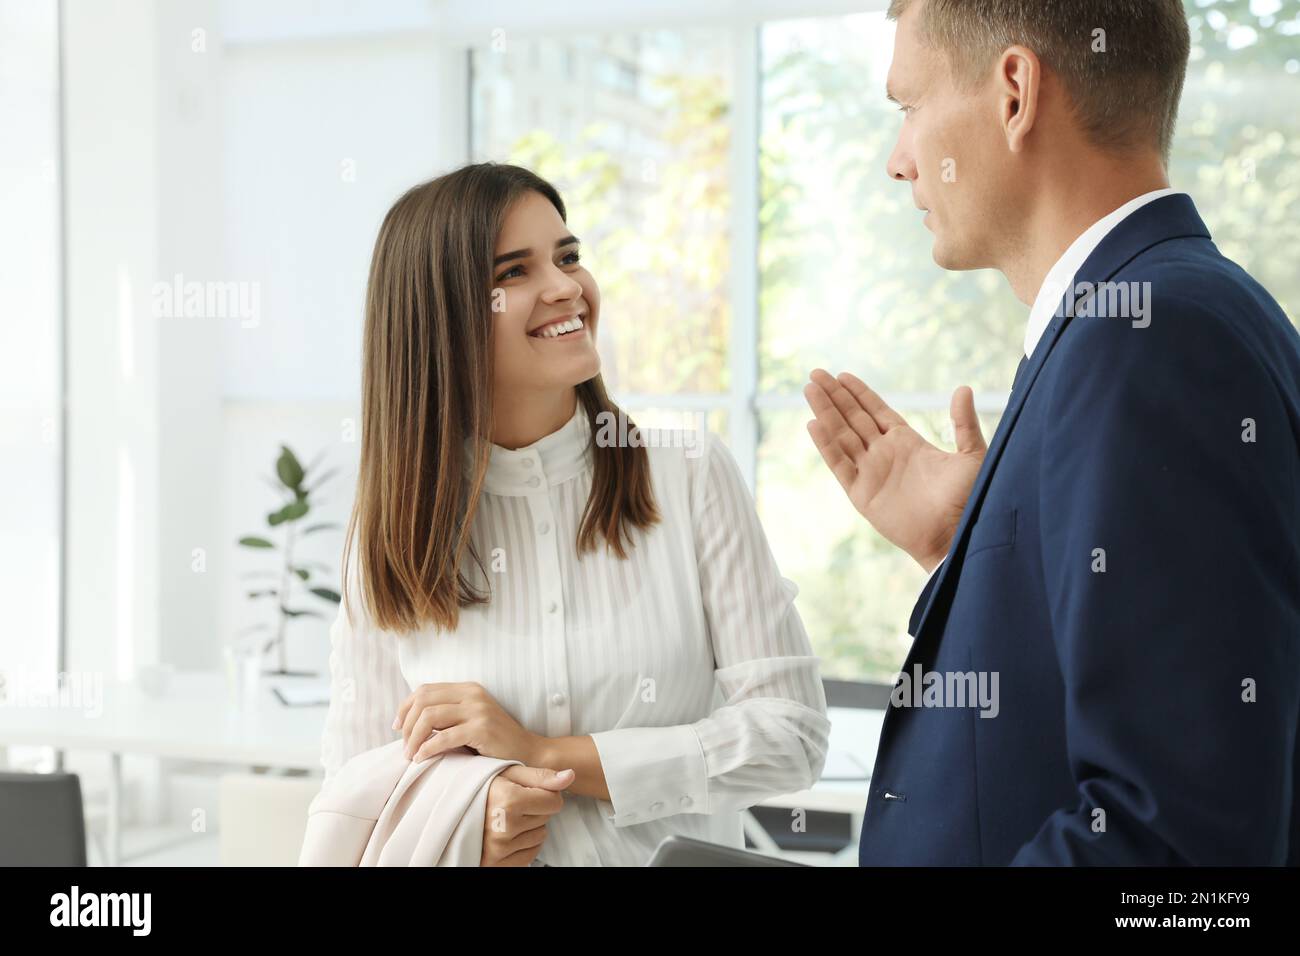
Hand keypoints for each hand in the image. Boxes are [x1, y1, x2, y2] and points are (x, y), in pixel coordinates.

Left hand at [394, 681, 543, 764]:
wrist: (528, 753)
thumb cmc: (494, 742)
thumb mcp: (469, 721)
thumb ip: (447, 716)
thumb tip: (409, 723)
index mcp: (468, 689)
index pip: (424, 690)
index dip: (405, 707)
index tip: (397, 728)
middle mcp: (472, 694)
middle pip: (423, 701)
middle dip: (407, 725)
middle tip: (404, 747)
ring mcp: (478, 710)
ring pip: (429, 717)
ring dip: (414, 738)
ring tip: (410, 755)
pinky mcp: (482, 729)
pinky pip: (444, 737)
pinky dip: (427, 749)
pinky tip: (422, 759)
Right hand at [480, 764, 574, 866]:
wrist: (448, 810)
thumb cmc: (479, 787)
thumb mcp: (507, 773)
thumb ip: (541, 776)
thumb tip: (571, 775)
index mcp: (509, 800)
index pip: (554, 801)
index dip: (545, 794)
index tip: (529, 791)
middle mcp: (505, 826)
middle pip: (547, 818)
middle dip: (535, 809)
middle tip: (512, 803)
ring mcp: (500, 848)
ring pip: (540, 836)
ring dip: (528, 826)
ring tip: (506, 816)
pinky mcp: (496, 863)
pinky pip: (530, 855)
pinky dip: (522, 844)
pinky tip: (506, 833)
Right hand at [803, 369, 986, 570]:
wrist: (955, 535)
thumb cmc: (968, 500)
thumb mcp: (972, 455)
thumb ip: (964, 423)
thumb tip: (964, 388)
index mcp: (907, 443)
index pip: (876, 411)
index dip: (859, 393)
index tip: (842, 375)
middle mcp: (884, 454)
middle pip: (853, 418)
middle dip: (834, 396)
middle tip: (816, 374)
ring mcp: (870, 473)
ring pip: (841, 435)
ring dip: (825, 412)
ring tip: (809, 389)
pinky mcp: (861, 493)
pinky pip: (839, 464)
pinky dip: (825, 444)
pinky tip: (813, 424)